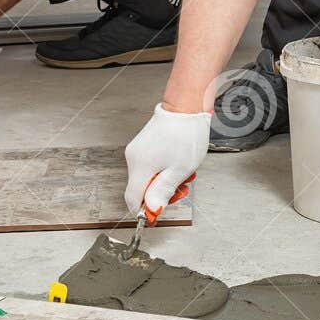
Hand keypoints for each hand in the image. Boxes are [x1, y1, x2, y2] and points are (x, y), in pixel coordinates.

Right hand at [124, 103, 210, 217]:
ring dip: (165, 180)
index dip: (144, 210)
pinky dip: (163, 169)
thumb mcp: (180, 170)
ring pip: (147, 176)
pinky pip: (150, 165)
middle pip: (140, 188)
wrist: (187, 105)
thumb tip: (152, 209)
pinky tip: (178, 163)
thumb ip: (163, 191)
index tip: (158, 213)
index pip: (132, 198)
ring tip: (185, 173)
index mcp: (140, 166)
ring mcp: (137, 149)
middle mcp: (133, 158)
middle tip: (181, 189)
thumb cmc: (186, 134)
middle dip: (160, 193)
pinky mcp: (144, 144)